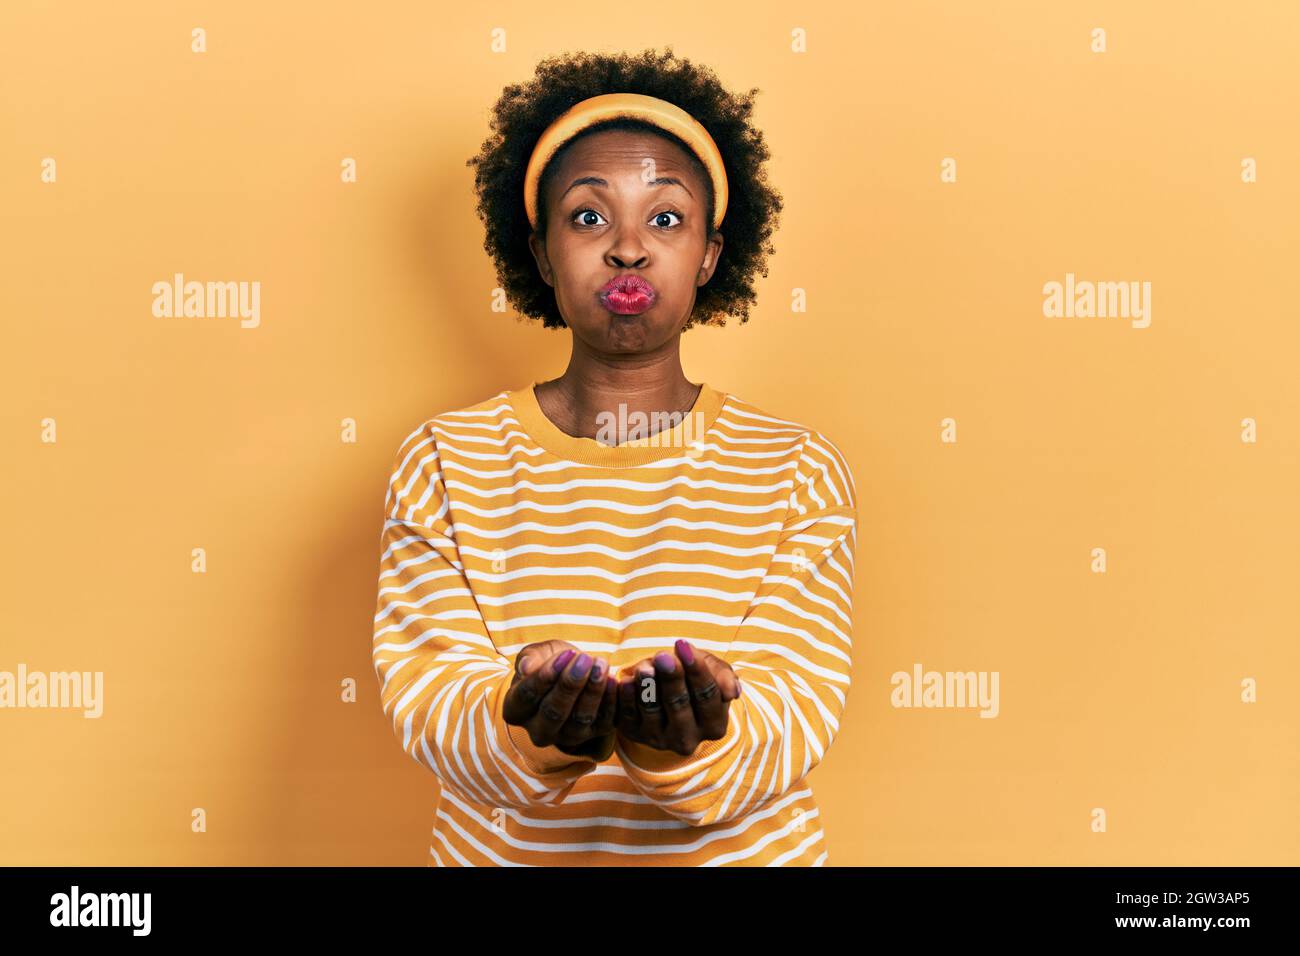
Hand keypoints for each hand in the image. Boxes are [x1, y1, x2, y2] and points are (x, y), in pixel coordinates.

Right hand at [504, 641, 617, 760]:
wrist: (572, 673)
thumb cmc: (548, 662)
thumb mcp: (537, 654)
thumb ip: (530, 658)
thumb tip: (526, 667)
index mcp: (516, 710)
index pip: (527, 696)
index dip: (545, 676)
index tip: (564, 655)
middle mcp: (538, 731)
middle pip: (553, 712)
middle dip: (571, 684)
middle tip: (585, 659)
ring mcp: (566, 736)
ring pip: (579, 719)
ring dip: (592, 691)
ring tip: (601, 665)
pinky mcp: (593, 735)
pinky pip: (603, 722)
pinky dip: (610, 701)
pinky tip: (614, 679)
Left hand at [615, 640, 740, 755]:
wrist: (669, 697)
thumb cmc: (695, 678)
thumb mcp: (714, 673)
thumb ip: (723, 678)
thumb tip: (732, 692)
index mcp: (714, 725)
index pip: (707, 695)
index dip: (696, 670)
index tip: (684, 645)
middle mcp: (688, 739)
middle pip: (679, 704)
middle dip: (671, 678)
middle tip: (662, 656)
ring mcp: (660, 740)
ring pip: (652, 710)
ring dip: (647, 686)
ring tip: (644, 667)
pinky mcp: (635, 735)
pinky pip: (628, 716)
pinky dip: (626, 698)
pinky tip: (624, 680)